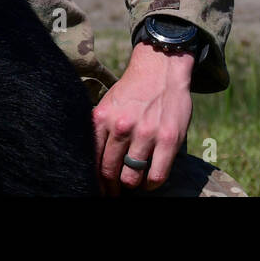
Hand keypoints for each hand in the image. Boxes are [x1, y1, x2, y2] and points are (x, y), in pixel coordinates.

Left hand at [91, 41, 193, 194]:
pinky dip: (151, 184)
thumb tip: (92, 160)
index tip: (99, 188)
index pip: (92, 160)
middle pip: (109, 172)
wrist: (161, 68)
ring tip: (133, 183)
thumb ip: (100, 130)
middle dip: (111, 187)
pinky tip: (149, 181)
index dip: (95, 180)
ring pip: (131, 178)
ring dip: (131, 185)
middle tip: (114, 192)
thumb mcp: (108, 104)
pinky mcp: (168, 139)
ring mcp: (145, 134)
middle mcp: (121, 127)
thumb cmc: (133, 90)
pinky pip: (156, 176)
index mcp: (102, 118)